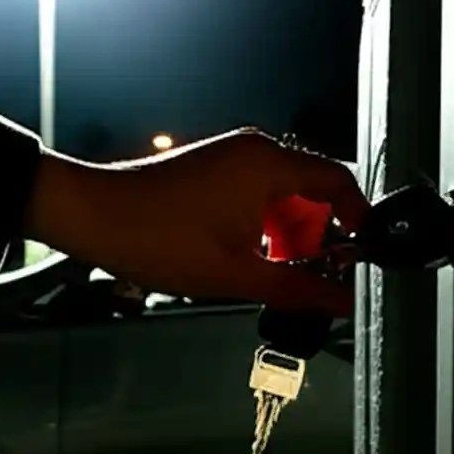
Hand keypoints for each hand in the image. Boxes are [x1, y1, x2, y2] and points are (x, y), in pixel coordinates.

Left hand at [24, 128, 369, 315]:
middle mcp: (253, 152)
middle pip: (312, 191)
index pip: (339, 182)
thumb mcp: (235, 274)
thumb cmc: (157, 238)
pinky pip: (254, 195)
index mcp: (268, 165)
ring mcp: (229, 158)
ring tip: (274, 276)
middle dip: (317, 237)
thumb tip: (342, 301)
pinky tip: (247, 260)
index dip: (358, 220)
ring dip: (287, 236)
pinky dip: (261, 226)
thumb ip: (298, 288)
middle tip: (313, 279)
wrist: (91, 216)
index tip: (361, 256)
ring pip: (281, 197)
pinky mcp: (210, 171)